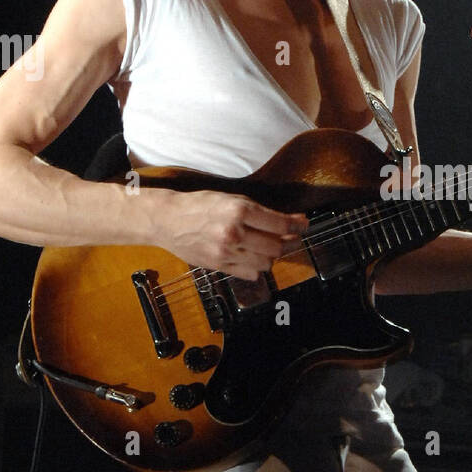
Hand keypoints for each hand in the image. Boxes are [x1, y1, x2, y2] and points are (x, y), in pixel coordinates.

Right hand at [154, 190, 306, 279]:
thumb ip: (259, 212)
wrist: (167, 220)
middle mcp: (234, 232)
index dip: (297, 225)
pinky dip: (257, 267)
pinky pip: (250, 273)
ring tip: (269, 247)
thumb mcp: (230, 199)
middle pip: (276, 245)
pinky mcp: (219, 265)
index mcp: (239, 210)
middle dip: (288, 242)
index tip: (304, 225)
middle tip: (290, 238)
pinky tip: (252, 257)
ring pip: (266, 262)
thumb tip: (289, 221)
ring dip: (272, 255)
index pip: (280, 223)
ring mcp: (226, 252)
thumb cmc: (199, 205)